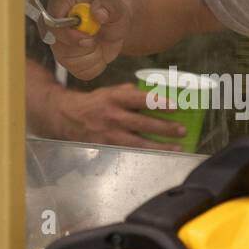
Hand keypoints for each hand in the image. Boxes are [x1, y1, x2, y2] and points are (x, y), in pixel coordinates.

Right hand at [45, 82, 186, 149]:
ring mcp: (109, 134)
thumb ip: (130, 93)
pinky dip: (144, 155)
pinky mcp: (106, 148)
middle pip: (143, 124)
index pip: (140, 100)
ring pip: (138, 143)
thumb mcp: (110, 92)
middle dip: (164, 128)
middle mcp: (113, 116)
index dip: (158, 103)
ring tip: (177, 148)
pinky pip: (129, 153)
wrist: (66, 117)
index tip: (175, 106)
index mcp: (115, 98)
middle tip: (182, 130)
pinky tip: (158, 157)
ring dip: (159, 146)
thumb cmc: (94, 103)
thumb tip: (152, 95)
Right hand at [47, 0, 130, 80]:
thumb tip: (98, 13)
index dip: (67, 32)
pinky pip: (80, 71)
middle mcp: (55, 26)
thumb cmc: (110, 11)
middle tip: (95, 41)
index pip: (52, 18)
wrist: (114, 27)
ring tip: (99, 43)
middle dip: (81, 47)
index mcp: (62, 4)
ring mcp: (59, 45)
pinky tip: (98, 53)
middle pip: (57, 43)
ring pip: (70, 61)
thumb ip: (108, 6)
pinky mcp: (67, 62)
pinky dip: (95, 66)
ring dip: (92, 56)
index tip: (87, 38)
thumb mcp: (115, 5)